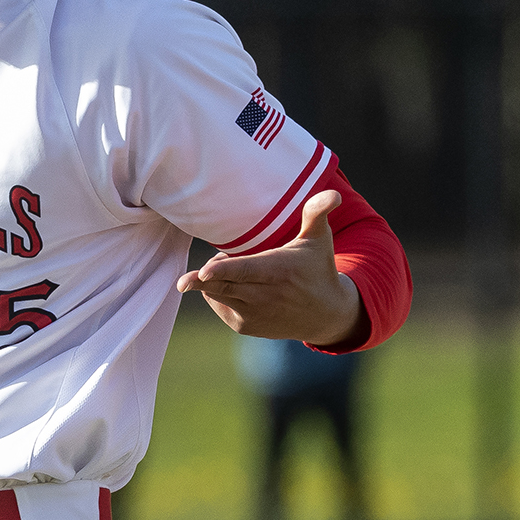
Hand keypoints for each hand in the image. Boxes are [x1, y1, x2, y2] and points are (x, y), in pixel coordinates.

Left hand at [176, 190, 366, 346]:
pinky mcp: (244, 326)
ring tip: (234, 267)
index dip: (222, 271)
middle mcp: (263, 296)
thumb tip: (333, 193)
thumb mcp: (319, 239)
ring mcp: (252, 314)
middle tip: (187, 278)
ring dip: (212, 278)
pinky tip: (235, 284)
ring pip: (214, 294)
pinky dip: (216, 292)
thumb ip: (316, 213)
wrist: (325, 315)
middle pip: (221, 286)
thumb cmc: (318, 268)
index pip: (244, 271)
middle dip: (202, 279)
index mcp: (278, 271)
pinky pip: (216, 303)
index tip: (202, 273)